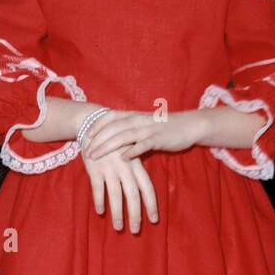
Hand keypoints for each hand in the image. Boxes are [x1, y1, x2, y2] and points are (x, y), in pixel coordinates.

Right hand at [80, 146, 158, 233]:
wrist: (93, 126)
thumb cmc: (113, 143)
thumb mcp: (129, 153)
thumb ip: (136, 170)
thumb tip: (143, 191)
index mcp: (135, 164)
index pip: (147, 188)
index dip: (151, 204)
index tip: (154, 220)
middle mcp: (125, 168)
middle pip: (133, 195)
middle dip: (135, 214)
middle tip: (136, 231)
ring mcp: (109, 169)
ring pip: (115, 195)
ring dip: (117, 213)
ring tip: (118, 228)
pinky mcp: (95, 169)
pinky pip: (98, 188)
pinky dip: (99, 201)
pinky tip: (100, 212)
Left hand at [81, 109, 201, 161]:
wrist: (189, 125)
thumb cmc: (164, 126)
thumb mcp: (144, 123)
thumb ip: (129, 127)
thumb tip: (112, 136)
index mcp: (134, 115)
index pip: (111, 116)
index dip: (97, 125)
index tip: (86, 134)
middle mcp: (138, 120)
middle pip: (113, 128)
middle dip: (97, 139)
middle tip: (86, 150)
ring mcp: (148, 129)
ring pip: (123, 136)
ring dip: (107, 146)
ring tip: (95, 156)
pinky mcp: (158, 139)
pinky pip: (142, 145)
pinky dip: (131, 151)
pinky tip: (122, 158)